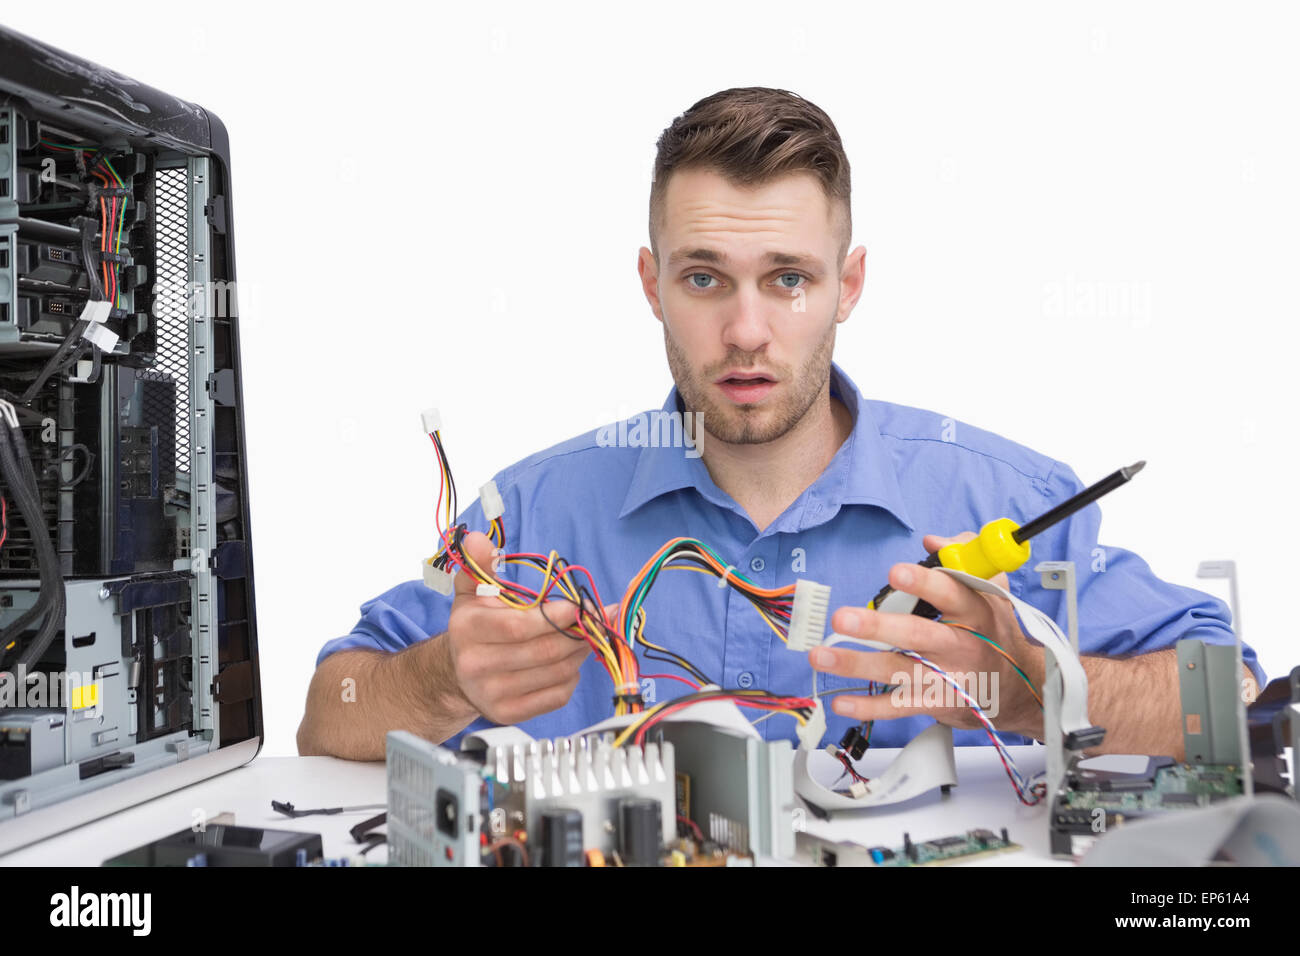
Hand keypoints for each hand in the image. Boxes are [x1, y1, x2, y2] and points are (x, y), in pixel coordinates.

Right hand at [439, 531, 615, 725]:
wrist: (456, 674)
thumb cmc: (474, 626)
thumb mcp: (472, 591)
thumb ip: (479, 564)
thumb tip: (478, 538)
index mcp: (468, 630)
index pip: (519, 626)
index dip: (555, 617)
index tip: (579, 605)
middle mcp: (476, 665)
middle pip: (544, 651)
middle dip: (577, 633)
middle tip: (593, 619)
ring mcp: (492, 694)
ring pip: (555, 673)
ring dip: (579, 653)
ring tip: (583, 637)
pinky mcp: (509, 713)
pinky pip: (556, 696)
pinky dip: (571, 677)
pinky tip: (567, 663)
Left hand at [808, 532, 1044, 737]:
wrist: (1019, 689)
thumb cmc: (994, 632)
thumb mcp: (993, 590)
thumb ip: (964, 558)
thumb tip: (933, 542)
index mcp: (975, 611)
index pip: (951, 593)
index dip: (924, 583)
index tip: (896, 574)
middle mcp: (961, 645)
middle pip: (918, 635)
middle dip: (878, 627)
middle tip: (843, 619)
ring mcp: (948, 679)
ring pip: (899, 671)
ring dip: (857, 665)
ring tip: (821, 656)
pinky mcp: (937, 704)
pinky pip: (898, 707)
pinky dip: (868, 707)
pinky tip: (840, 700)